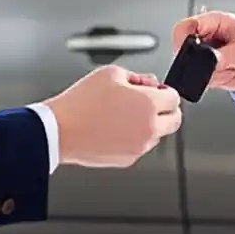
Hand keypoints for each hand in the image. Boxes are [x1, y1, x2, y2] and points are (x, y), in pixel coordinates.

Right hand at [41, 65, 181, 167]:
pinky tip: (115, 127)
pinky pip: (140, 146)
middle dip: (166, 111)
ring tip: (124, 114)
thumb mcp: (111, 73)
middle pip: (175, 121)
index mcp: (148, 105)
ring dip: (150, 124)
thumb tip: (150, 83)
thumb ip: (138, 76)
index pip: (175, 99)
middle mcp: (149, 128)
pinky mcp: (128, 159)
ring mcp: (139, 146)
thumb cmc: (81, 102)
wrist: (59, 130)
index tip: (158, 92)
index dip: (166, 92)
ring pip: (158, 134)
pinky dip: (134, 137)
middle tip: (152, 104)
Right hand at [171, 10, 234, 92]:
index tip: (186, 53)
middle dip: (196, 61)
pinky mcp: (206, 69)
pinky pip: (199, 78)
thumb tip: (212, 60)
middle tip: (216, 66)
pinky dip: (211, 81)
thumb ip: (227, 55)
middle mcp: (207, 36)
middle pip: (183, 47)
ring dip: (208, 73)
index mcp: (215, 22)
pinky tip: (227, 74)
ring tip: (229, 68)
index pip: (186, 26)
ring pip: (190, 66)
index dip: (181, 39)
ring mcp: (204, 54)